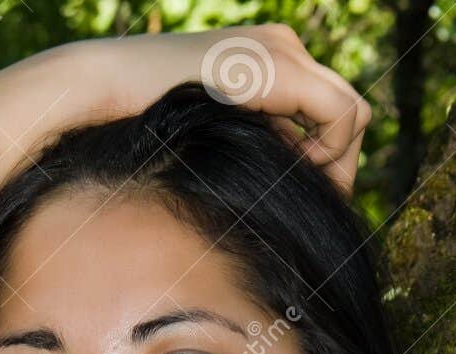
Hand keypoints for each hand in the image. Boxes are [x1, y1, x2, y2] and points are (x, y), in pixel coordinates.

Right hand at [77, 24, 370, 197]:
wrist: (101, 92)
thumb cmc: (140, 128)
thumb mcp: (213, 137)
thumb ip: (253, 148)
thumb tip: (291, 187)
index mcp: (268, 57)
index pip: (328, 110)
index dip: (328, 161)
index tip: (304, 198)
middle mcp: (283, 45)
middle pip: (347, 112)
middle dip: (339, 166)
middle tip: (314, 205)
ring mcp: (283, 50)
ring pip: (353, 113)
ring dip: (338, 164)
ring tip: (303, 194)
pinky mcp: (279, 67)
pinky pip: (341, 115)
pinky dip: (330, 154)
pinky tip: (295, 174)